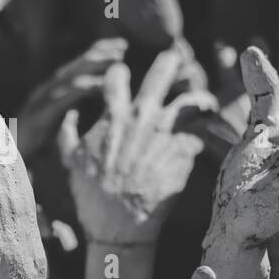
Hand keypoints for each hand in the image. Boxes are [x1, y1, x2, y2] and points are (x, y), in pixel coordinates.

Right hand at [14, 37, 125, 159]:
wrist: (5, 168)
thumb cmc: (31, 151)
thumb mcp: (52, 129)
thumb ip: (64, 117)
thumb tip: (78, 113)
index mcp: (49, 95)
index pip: (75, 69)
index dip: (96, 56)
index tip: (120, 48)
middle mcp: (43, 94)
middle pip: (74, 67)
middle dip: (98, 54)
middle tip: (122, 46)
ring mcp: (39, 104)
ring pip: (69, 78)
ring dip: (94, 67)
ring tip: (116, 60)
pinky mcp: (39, 117)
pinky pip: (64, 99)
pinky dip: (83, 90)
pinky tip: (101, 86)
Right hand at [58, 47, 206, 243]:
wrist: (120, 223)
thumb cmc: (93, 195)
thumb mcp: (70, 161)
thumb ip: (68, 133)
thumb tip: (69, 115)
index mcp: (112, 117)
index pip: (117, 78)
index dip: (121, 72)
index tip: (125, 70)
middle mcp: (140, 117)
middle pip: (159, 76)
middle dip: (168, 62)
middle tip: (176, 54)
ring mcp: (164, 131)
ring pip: (190, 98)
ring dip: (198, 95)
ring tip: (205, 98)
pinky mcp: (184, 148)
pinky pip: (202, 128)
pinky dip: (206, 126)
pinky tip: (210, 129)